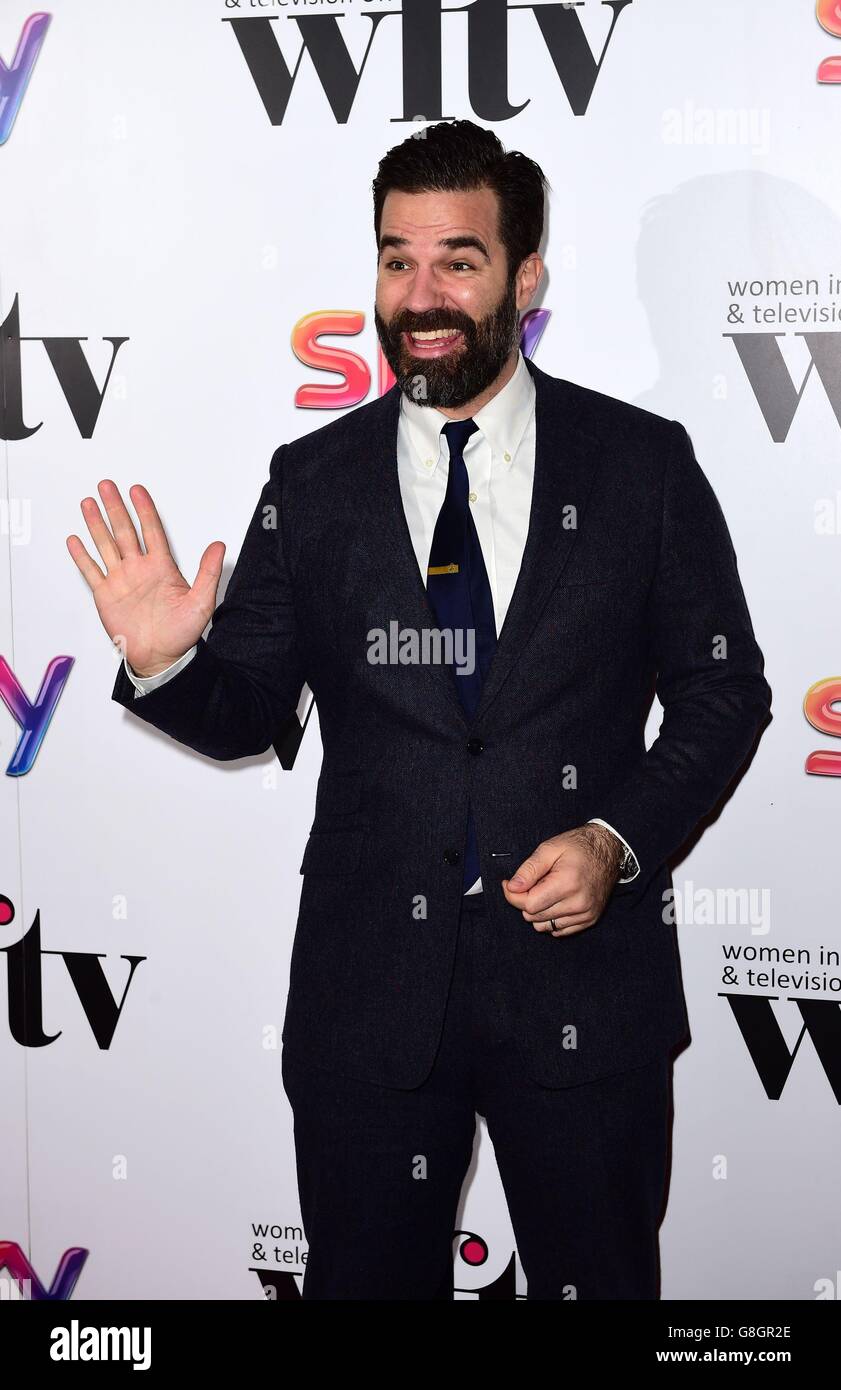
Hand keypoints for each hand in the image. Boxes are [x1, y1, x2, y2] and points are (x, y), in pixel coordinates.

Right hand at [67, 480, 224, 676]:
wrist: (161, 658)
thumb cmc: (182, 634)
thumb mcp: (201, 602)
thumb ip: (208, 572)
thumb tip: (219, 546)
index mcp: (161, 567)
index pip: (151, 531)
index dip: (144, 510)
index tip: (137, 490)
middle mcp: (139, 569)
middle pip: (124, 531)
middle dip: (115, 508)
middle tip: (107, 486)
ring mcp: (121, 580)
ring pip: (105, 545)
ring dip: (96, 524)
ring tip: (88, 504)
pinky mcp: (106, 595)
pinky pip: (91, 571)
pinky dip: (82, 556)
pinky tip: (75, 540)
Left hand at [501, 824, 622, 937]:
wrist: (609, 851)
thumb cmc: (577, 847)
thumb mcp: (549, 849)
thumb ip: (529, 870)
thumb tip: (512, 888)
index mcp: (567, 883)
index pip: (529, 904)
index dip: (513, 895)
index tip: (510, 884)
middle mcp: (578, 903)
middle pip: (534, 917)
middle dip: (526, 901)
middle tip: (534, 883)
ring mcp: (586, 914)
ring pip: (544, 926)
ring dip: (538, 912)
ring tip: (546, 891)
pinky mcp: (590, 920)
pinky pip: (558, 931)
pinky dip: (551, 919)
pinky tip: (556, 901)